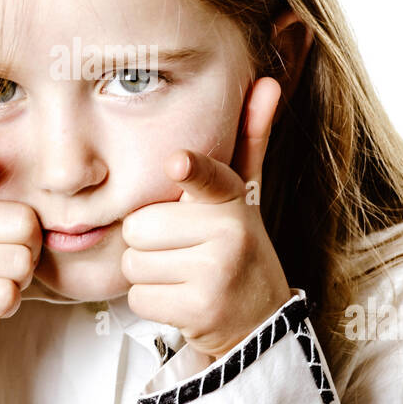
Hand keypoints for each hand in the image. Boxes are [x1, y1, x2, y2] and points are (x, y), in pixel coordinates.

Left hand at [119, 77, 293, 361]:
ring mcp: (216, 275)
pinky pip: (139, 296)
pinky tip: (182, 299)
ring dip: (149, 272)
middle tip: (183, 249)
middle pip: (139, 225)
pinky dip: (152, 301)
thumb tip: (268, 82)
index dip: (191, 169)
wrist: (259, 320)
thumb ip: (248, 139)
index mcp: (233, 200)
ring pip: (134, 262)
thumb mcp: (243, 195)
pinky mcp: (200, 310)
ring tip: (184, 274)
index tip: (177, 162)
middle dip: (149, 240)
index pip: (210, 178)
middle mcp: (230, 235)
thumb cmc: (236, 247)